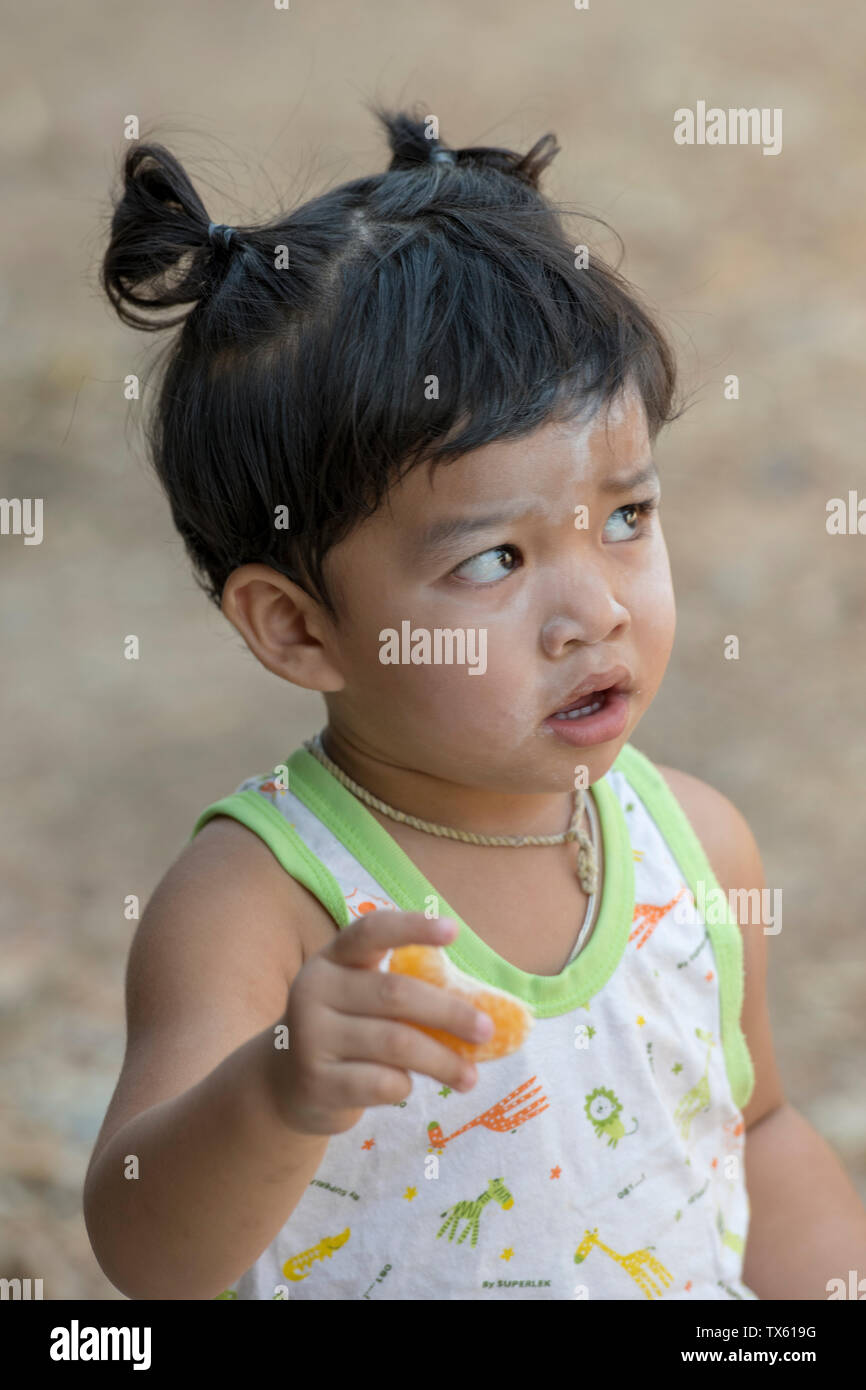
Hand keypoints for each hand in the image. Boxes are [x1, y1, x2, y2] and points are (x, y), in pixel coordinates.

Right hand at [269, 911, 493, 1135]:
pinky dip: (404, 1086)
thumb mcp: (359, 1000)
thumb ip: (403, 994)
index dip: (412, 927)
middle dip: (450, 1013)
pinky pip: (380, 1083)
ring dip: (442, 1061)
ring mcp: (310, 1036)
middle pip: (396, 994)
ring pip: (396, 1044)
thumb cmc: (344, 1032)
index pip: (372, 931)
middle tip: (486, 1031)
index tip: (455, 931)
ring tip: (470, 1076)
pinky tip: (408, 1087)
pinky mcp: (315, 1081)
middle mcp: (314, 989)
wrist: (283, 1084)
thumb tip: (482, 1013)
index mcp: (332, 958)